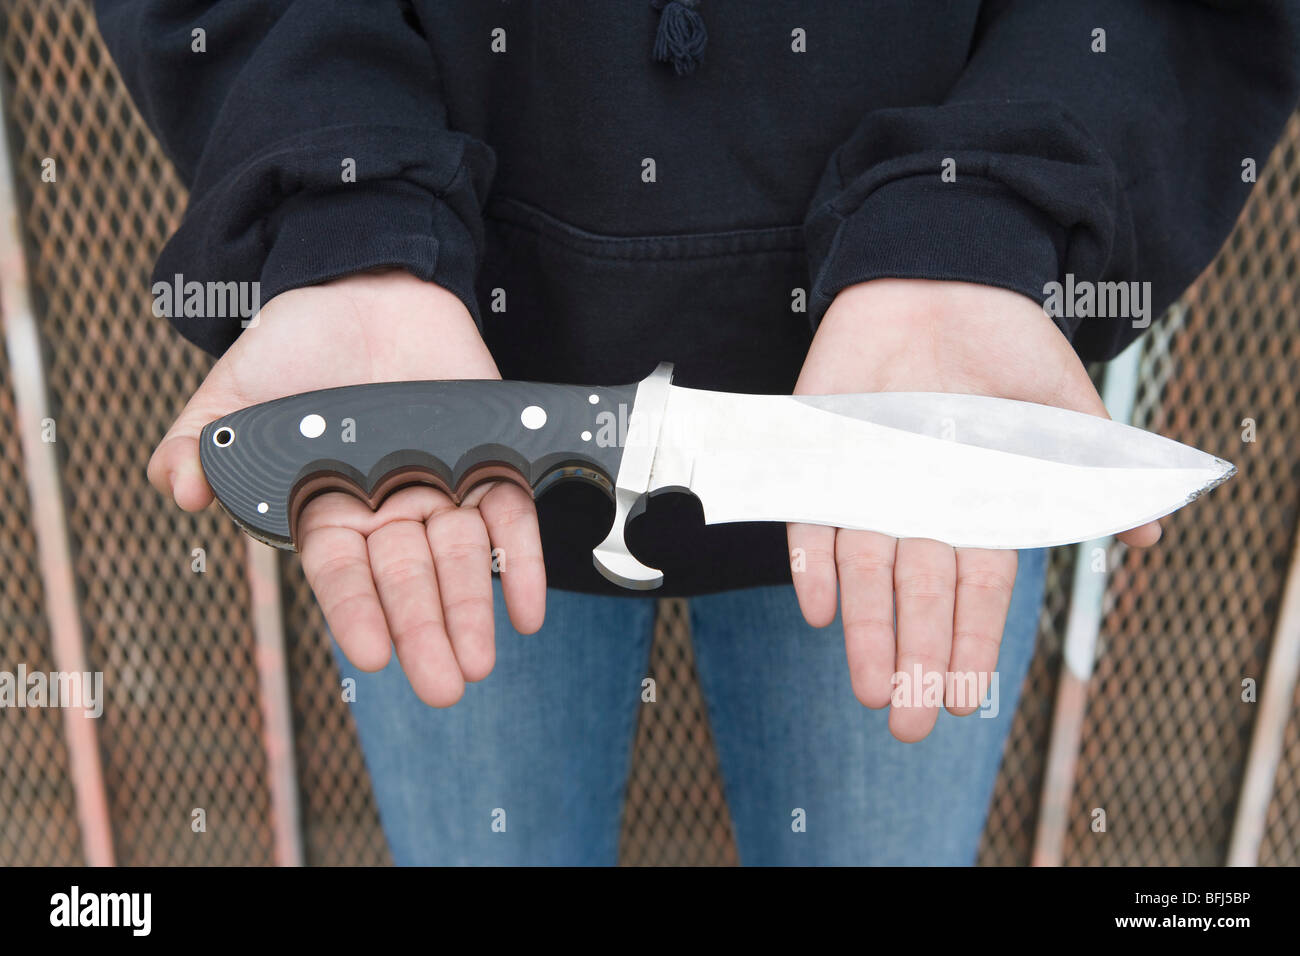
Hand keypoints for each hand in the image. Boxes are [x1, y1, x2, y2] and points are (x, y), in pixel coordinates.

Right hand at [148, 269, 544, 705]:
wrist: (365, 286)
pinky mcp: (489, 455)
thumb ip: (202, 439)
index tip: (372, 656)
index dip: (357, 612)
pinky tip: (528, 611)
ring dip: (472, 610)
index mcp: (326, 505)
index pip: (342, 572)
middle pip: (409, 579)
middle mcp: (385, 507)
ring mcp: (440, 484)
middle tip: (443, 685)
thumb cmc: (297, 345)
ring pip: (461, 558)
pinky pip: (510, 516)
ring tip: (480, 662)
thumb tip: (174, 485)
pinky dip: (522, 561)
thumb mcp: (237, 391)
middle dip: (425, 631)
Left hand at [790, 279, 1159, 741]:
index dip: (969, 645)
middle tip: (907, 726)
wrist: (931, 274)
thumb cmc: (1001, 340)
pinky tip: (816, 609)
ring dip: (863, 630)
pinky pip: (810, 518)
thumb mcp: (1061, 400)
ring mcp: (868, 483)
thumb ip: (1094, 464)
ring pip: (863, 572)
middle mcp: (920, 506)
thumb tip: (1145, 535)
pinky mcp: (821, 455)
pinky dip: (812, 560)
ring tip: (866, 688)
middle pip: (918, 596)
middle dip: (914, 659)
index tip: (963, 701)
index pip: (976, 590)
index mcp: (977, 503)